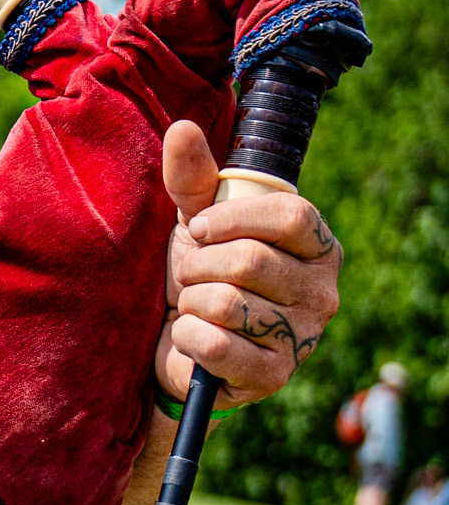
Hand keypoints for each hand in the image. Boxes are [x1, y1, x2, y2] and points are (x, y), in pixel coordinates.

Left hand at [155, 120, 342, 408]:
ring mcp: (303, 337)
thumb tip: (182, 128)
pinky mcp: (274, 376)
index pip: (291, 216)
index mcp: (317, 246)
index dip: (235, 218)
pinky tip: (191, 336)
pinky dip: (188, 337)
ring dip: (191, 301)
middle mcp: (323, 292)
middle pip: (251, 261)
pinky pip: (216, 346)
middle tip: (187, 275)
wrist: (183, 344)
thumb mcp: (199, 222)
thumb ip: (194, 178)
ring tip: (193, 306)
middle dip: (199, 265)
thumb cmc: (204, 274)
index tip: (199, 227)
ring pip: (228, 304)